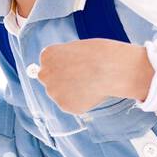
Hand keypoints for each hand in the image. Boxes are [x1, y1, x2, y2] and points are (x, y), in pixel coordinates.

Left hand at [36, 39, 152, 114]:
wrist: (111, 69)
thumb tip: (63, 73)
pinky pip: (72, 105)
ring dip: (72, 92)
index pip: (48, 65)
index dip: (64, 66)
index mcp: (47, 56)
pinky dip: (81, 102)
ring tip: (90, 85)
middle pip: (50, 82)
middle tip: (83, 79)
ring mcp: (54, 92)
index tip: (77, 65)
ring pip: (61, 95)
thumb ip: (64, 60)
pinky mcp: (65, 106)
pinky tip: (92, 93)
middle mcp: (45, 75)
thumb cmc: (99, 54)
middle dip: (62, 82)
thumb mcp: (76, 49)